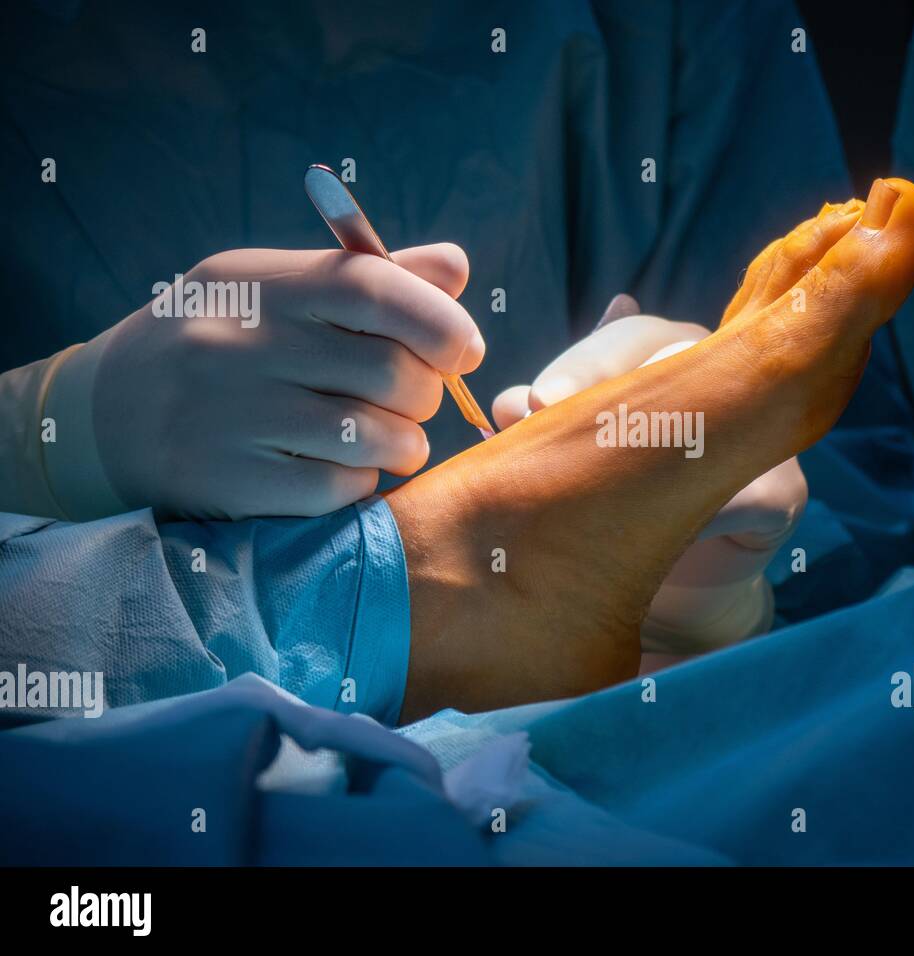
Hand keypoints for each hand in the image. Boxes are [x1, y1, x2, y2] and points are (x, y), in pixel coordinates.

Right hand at [48, 244, 483, 518]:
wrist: (102, 417)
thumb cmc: (219, 345)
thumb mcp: (277, 292)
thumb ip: (372, 281)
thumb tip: (458, 268)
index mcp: (264, 285)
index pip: (375, 289)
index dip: (441, 321)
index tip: (465, 349)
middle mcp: (242, 345)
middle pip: (391, 372)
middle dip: (426, 393)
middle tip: (414, 400)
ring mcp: (232, 417)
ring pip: (375, 437)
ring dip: (405, 443)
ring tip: (389, 438)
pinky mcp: (230, 482)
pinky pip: (340, 489)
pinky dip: (361, 483)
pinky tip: (341, 470)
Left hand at [491, 297, 806, 654]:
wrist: (667, 601)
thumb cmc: (612, 516)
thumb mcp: (572, 462)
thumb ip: (547, 424)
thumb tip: (510, 402)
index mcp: (670, 356)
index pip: (633, 335)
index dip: (581, 362)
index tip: (530, 401)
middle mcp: (725, 380)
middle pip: (674, 361)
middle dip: (604, 393)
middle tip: (544, 421)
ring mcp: (764, 433)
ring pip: (709, 423)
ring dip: (643, 454)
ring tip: (583, 486)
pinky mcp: (783, 493)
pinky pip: (735, 496)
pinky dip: (686, 516)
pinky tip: (636, 539)